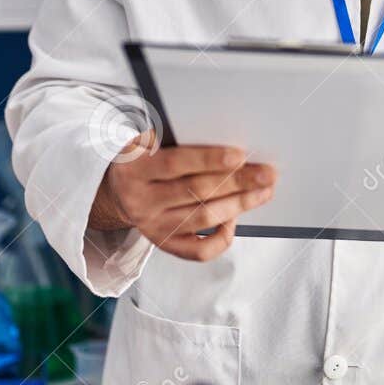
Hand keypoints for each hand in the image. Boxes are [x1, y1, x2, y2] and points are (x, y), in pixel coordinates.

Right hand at [90, 136, 276, 261]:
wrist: (117, 192)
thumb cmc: (143, 158)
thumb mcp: (146, 140)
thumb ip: (173, 137)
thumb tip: (221, 133)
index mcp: (134, 168)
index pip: (175, 164)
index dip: (209, 160)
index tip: (240, 155)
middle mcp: (140, 200)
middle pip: (195, 192)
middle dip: (236, 182)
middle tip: (266, 174)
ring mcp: (152, 226)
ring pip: (202, 218)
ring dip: (238, 205)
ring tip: (263, 192)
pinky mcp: (163, 244)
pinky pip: (198, 251)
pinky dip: (221, 238)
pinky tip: (235, 219)